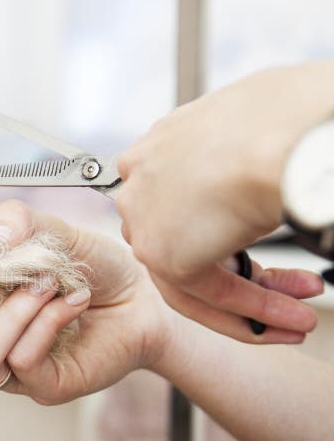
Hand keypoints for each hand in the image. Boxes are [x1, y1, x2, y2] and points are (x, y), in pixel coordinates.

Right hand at [0, 200, 171, 403]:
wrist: (142, 291)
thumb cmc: (86, 263)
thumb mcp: (46, 229)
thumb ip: (13, 222)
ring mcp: (8, 371)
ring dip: (8, 315)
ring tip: (45, 283)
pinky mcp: (43, 384)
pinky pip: (22, 362)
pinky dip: (44, 321)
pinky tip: (70, 299)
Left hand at [117, 62, 331, 341]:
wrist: (285, 134)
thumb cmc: (286, 120)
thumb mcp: (250, 136)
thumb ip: (236, 168)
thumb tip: (258, 188)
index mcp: (160, 147)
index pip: (179, 204)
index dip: (223, 235)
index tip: (261, 247)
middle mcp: (142, 180)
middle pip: (184, 244)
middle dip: (243, 275)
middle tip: (288, 290)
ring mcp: (144, 216)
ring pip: (192, 277)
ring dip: (252, 303)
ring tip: (297, 320)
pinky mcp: (161, 252)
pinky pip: (211, 291)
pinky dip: (254, 308)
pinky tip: (291, 317)